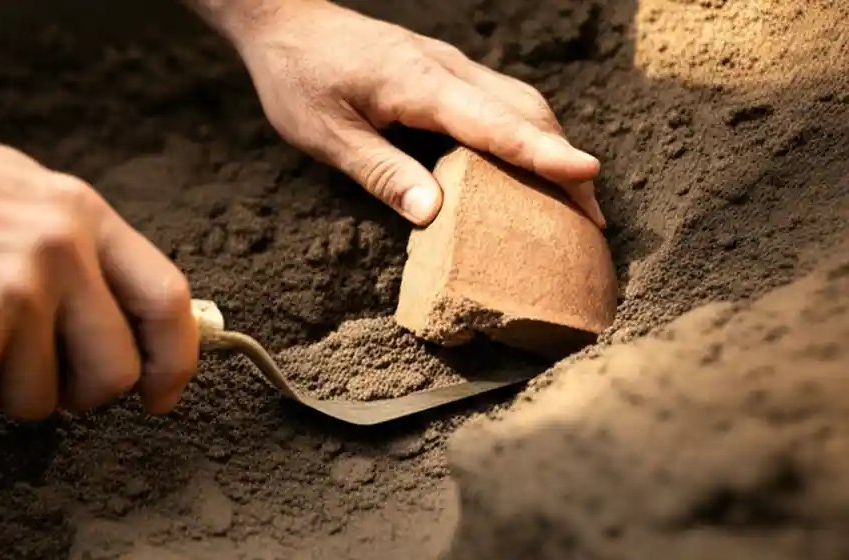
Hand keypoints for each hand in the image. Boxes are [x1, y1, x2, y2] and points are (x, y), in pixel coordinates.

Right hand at [0, 129, 197, 425]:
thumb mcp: (15, 192)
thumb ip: (75, 248)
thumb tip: (124, 312)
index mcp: (78, 214)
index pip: (166, 301)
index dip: (174, 362)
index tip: (160, 395)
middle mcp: (56, 254)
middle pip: (113, 375)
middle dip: (75, 393)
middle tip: (23, 371)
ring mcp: (9, 301)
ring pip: (39, 404)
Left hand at [227, 0, 604, 227]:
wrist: (285, 21)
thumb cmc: (299, 78)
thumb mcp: (325, 135)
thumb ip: (380, 172)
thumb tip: (433, 214)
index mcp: (420, 86)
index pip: (495, 123)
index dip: (542, 152)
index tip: (588, 174)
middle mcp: (447, 70)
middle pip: (525, 111)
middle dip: (563, 161)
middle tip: (593, 218)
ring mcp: (450, 67)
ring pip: (519, 102)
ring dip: (551, 146)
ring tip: (576, 198)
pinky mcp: (444, 72)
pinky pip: (499, 100)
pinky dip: (525, 133)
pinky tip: (530, 165)